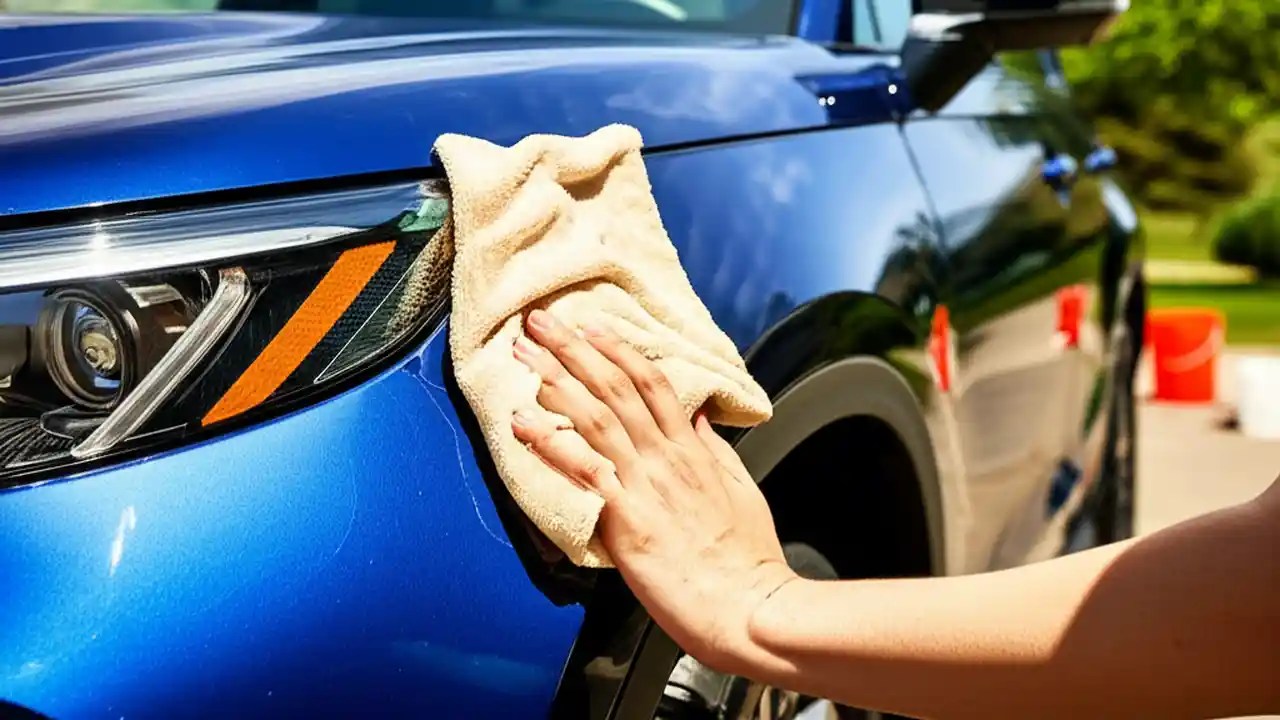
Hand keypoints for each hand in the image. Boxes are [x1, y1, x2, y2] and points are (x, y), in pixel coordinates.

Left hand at [509, 309, 796, 673]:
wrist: (747, 605)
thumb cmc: (745, 559)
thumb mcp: (740, 490)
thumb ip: (715, 450)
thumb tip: (699, 416)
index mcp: (692, 451)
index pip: (652, 383)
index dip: (618, 349)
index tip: (591, 326)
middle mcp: (665, 458)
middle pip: (614, 388)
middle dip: (574, 349)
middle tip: (540, 322)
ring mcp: (645, 484)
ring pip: (595, 416)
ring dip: (555, 380)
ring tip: (523, 354)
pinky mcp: (626, 518)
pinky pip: (583, 470)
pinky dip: (551, 442)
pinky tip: (522, 423)